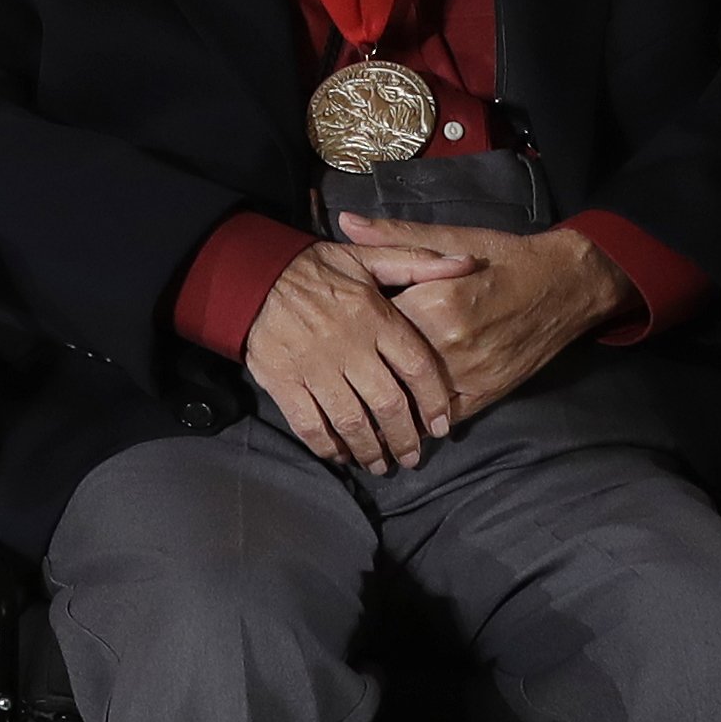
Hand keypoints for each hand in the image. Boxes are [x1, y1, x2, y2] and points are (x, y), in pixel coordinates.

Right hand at [243, 237, 471, 473]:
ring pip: (352, 421)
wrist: (252, 273)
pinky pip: (311, 425)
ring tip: (381, 464)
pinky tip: (341, 455)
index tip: (442, 425)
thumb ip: (419, 263)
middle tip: (413, 457)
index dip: (434, 401)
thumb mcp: (369, 257)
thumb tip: (468, 262)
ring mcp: (315, 366)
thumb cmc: (316, 267)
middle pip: (388, 403)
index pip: (416, 366)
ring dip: (370, 450)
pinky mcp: (284, 382)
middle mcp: (348, 345)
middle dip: (405, 437)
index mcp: (373, 315)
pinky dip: (328, 447)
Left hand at [339, 214, 634, 424]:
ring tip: (357, 404)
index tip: (336, 327)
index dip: (353, 325)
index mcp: (436, 300)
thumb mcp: (452, 238)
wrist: (563, 285)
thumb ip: (395, 237)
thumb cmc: (504, 256)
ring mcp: (469, 374)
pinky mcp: (486, 395)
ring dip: (386, 402)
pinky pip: (441, 417)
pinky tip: (398, 417)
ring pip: (412, 399)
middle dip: (364, 368)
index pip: (376, 323)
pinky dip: (419, 418)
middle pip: (389, 365)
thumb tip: (346, 222)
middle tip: (337, 371)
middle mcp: (450, 343)